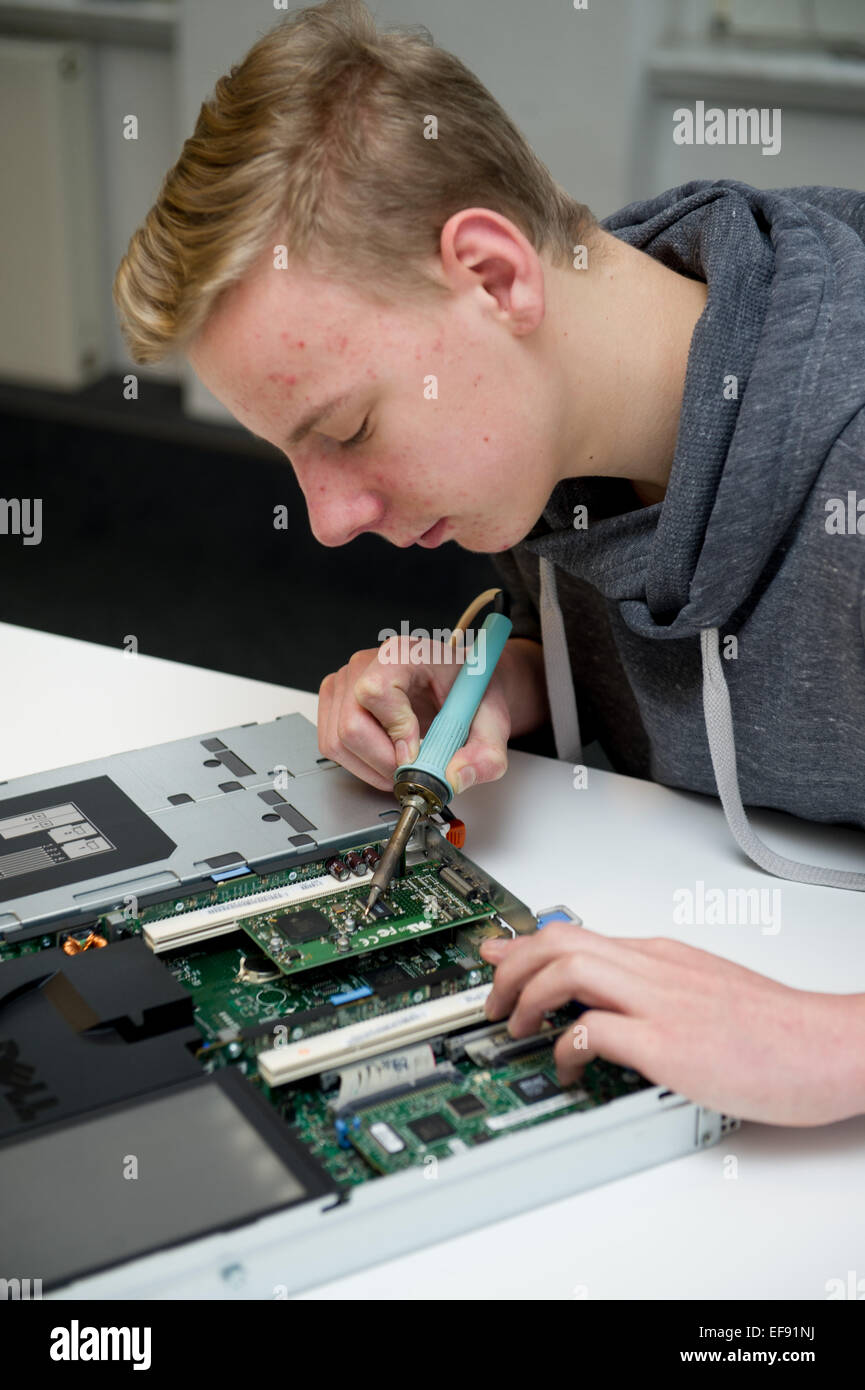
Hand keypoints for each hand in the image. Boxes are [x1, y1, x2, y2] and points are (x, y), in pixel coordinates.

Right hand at [317, 637, 546, 794]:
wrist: (461, 684)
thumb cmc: (471, 693)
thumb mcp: (493, 723)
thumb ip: (485, 754)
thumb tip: (454, 778)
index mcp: (405, 653)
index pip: (375, 691)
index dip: (394, 730)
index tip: (417, 751)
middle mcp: (367, 663)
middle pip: (351, 725)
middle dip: (383, 761)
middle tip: (412, 772)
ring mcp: (346, 682)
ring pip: (337, 741)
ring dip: (370, 767)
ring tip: (402, 767)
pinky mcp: (336, 702)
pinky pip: (332, 744)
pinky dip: (359, 763)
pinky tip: (386, 758)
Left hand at [480, 923, 864, 1125]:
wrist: (831, 1045)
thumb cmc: (778, 1029)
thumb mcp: (705, 988)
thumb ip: (655, 986)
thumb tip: (612, 1001)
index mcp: (661, 955)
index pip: (575, 932)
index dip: (522, 944)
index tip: (493, 958)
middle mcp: (654, 968)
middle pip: (558, 941)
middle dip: (510, 968)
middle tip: (494, 1004)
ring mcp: (660, 1003)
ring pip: (567, 969)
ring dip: (526, 999)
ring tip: (517, 1031)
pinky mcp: (669, 1045)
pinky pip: (594, 1031)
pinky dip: (565, 1047)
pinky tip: (566, 1067)